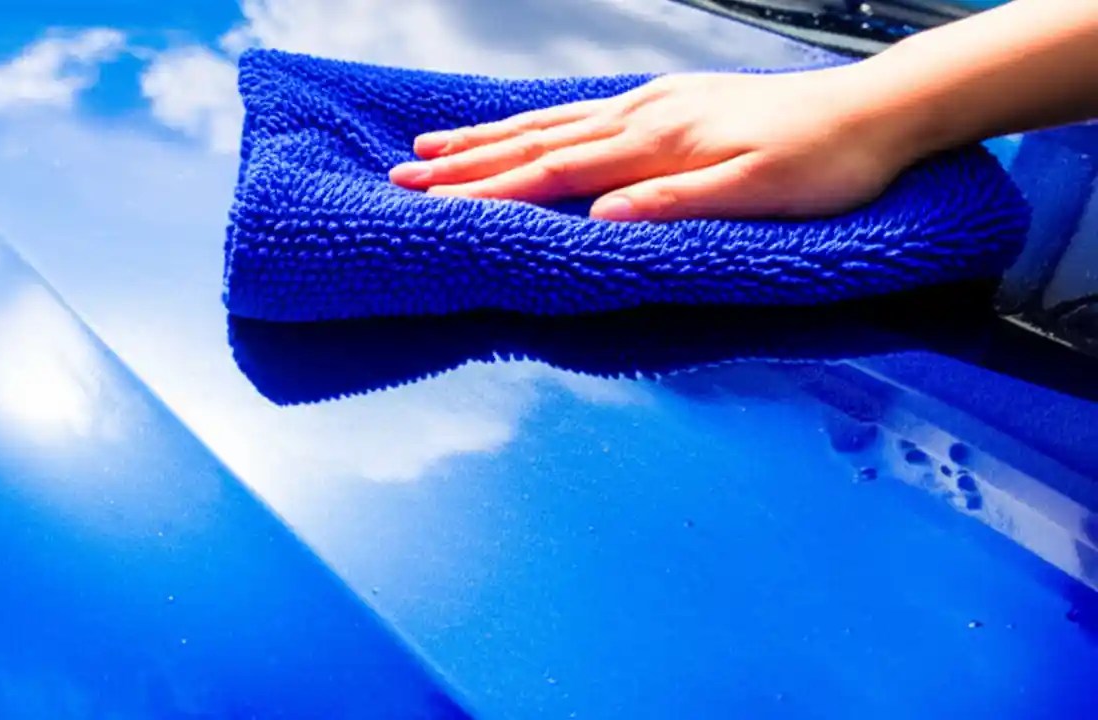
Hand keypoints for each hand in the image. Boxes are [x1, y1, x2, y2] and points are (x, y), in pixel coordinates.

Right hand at [389, 66, 923, 221]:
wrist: (873, 110)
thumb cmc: (824, 162)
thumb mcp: (760, 194)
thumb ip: (678, 205)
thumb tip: (604, 219)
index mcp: (659, 143)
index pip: (557, 172)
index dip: (493, 191)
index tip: (435, 203)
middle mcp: (645, 116)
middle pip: (539, 141)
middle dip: (468, 163)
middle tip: (405, 175)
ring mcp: (654, 103)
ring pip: (554, 121)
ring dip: (491, 138)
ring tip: (436, 147)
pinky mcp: (669, 100)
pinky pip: (583, 111)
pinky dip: (539, 121)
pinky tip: (523, 126)